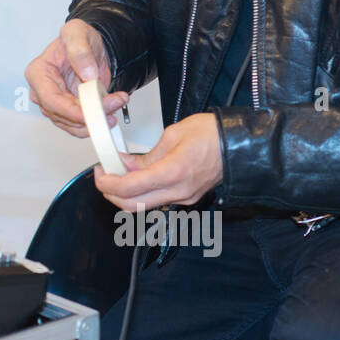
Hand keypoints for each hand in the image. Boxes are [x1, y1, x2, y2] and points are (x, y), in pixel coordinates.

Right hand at [24, 19, 129, 137]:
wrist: (91, 47)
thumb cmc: (79, 39)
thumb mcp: (77, 32)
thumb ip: (80, 51)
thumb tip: (87, 73)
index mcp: (39, 72)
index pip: (50, 99)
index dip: (70, 110)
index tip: (90, 112)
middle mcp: (42, 91)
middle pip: (62, 114)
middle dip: (89, 114)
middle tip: (113, 104)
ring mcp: (54, 103)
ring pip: (72, 124)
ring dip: (95, 119)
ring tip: (116, 103)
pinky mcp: (67, 111)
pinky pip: (79, 125)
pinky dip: (95, 121)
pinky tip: (109, 112)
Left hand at [94, 112, 223, 209]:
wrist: (240, 144)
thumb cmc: (212, 134)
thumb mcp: (172, 134)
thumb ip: (146, 156)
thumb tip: (126, 164)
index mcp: (173, 173)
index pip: (128, 188)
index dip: (106, 183)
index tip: (99, 171)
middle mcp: (178, 192)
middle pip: (132, 205)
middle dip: (111, 193)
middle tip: (104, 175)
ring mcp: (184, 198)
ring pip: (144, 206)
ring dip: (126, 194)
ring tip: (119, 172)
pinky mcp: (187, 198)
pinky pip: (158, 200)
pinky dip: (142, 192)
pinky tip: (138, 176)